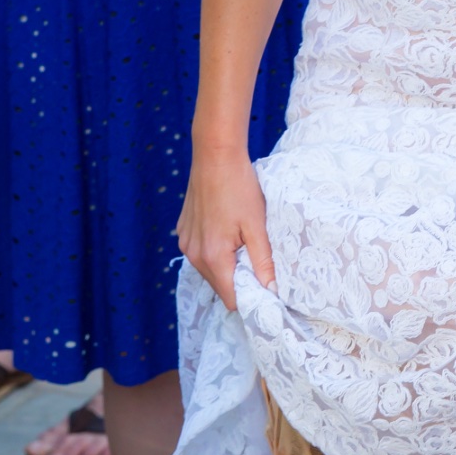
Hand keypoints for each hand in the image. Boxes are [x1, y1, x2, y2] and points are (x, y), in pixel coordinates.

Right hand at [176, 145, 271, 312]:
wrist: (215, 155)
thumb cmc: (239, 187)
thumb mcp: (257, 225)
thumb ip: (263, 261)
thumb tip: (272, 291)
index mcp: (213, 257)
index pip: (232, 299)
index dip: (251, 297)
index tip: (266, 287)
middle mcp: (194, 254)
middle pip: (220, 286)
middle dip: (240, 279)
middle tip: (258, 258)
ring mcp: (186, 242)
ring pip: (210, 270)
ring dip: (227, 264)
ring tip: (242, 239)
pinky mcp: (183, 231)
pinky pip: (201, 253)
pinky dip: (215, 250)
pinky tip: (227, 228)